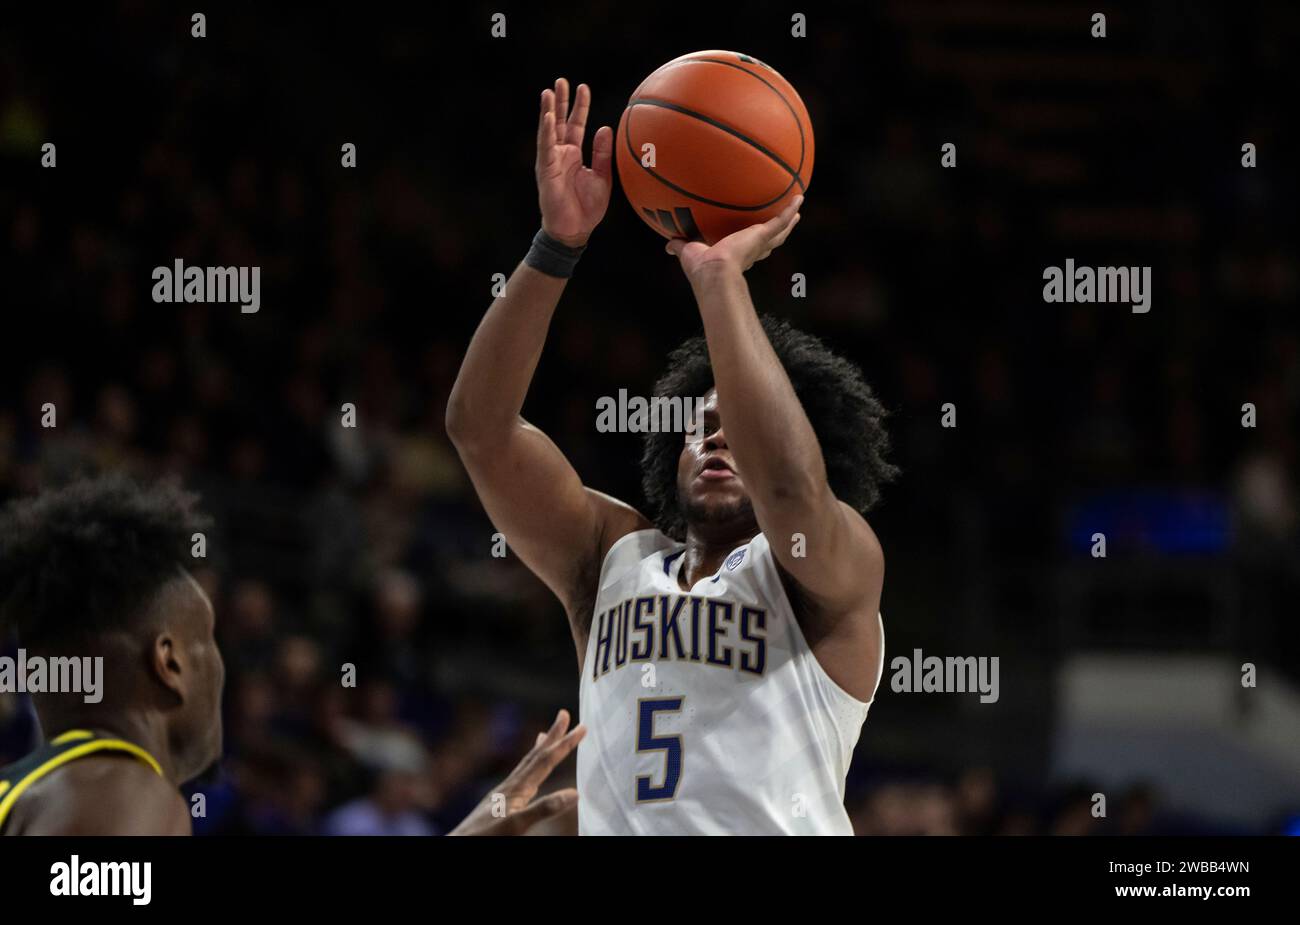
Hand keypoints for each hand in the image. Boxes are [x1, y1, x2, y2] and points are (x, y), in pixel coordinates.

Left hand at [448, 709, 585, 835]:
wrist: (459, 845)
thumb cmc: (486, 837)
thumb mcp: (517, 824)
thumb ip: (543, 808)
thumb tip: (574, 793)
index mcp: (517, 788)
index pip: (546, 760)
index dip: (565, 744)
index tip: (582, 727)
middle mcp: (511, 785)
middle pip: (535, 755)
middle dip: (553, 736)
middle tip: (564, 714)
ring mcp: (504, 793)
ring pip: (526, 765)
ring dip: (539, 749)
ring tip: (545, 735)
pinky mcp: (499, 802)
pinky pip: (518, 777)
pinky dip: (527, 768)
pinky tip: (526, 774)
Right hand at [537, 79, 612, 247]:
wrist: (575, 230)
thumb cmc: (587, 208)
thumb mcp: (601, 177)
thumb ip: (602, 153)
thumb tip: (605, 128)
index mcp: (574, 155)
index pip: (576, 125)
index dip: (579, 106)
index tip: (582, 87)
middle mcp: (560, 154)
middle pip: (559, 122)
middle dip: (560, 101)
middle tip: (560, 80)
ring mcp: (551, 161)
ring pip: (549, 131)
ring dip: (549, 111)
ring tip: (548, 91)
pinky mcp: (546, 171)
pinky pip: (546, 148)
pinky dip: (547, 132)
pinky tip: (548, 116)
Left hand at [666, 196, 802, 283]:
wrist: (714, 274)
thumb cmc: (700, 269)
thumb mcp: (688, 252)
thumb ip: (680, 246)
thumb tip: (668, 244)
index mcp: (737, 257)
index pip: (749, 252)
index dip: (754, 247)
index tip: (755, 241)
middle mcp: (751, 252)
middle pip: (770, 243)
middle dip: (777, 234)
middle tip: (786, 225)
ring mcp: (759, 244)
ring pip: (780, 232)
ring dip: (789, 221)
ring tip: (798, 210)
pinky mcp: (761, 236)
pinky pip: (780, 220)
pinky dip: (790, 210)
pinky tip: (798, 198)